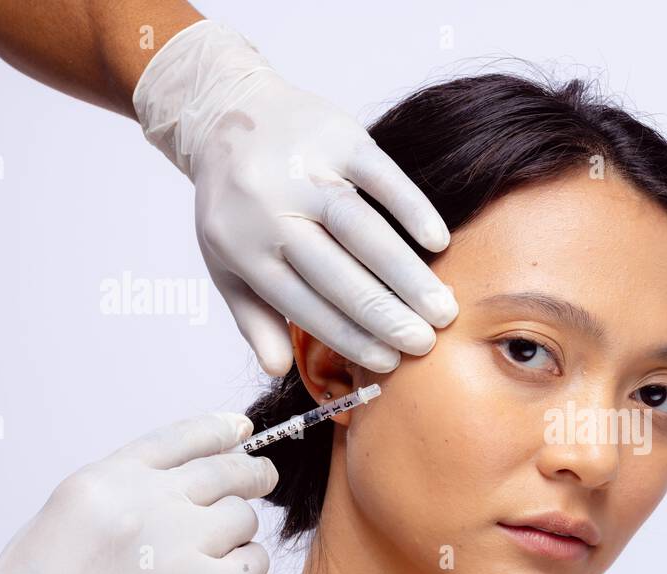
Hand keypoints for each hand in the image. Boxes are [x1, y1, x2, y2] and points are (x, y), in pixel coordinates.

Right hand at [0, 412, 275, 573]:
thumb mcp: (67, 516)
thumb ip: (124, 493)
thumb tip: (185, 482)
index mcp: (109, 479)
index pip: (184, 436)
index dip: (221, 430)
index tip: (242, 429)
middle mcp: (149, 501)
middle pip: (229, 470)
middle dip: (253, 473)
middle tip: (263, 479)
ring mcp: (182, 544)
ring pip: (244, 518)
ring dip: (238, 533)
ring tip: (209, 559)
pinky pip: (254, 563)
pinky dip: (245, 570)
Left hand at [132, 20, 457, 376]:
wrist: (225, 111)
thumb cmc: (234, 201)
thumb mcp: (225, 261)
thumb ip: (253, 317)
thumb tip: (277, 371)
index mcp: (242, 248)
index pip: (303, 305)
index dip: (349, 337)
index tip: (389, 362)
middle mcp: (269, 209)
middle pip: (336, 273)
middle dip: (384, 314)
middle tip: (425, 343)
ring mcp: (303, 169)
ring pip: (360, 228)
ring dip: (405, 273)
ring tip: (441, 308)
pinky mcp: (334, 136)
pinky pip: (380, 175)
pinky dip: (411, 208)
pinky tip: (436, 241)